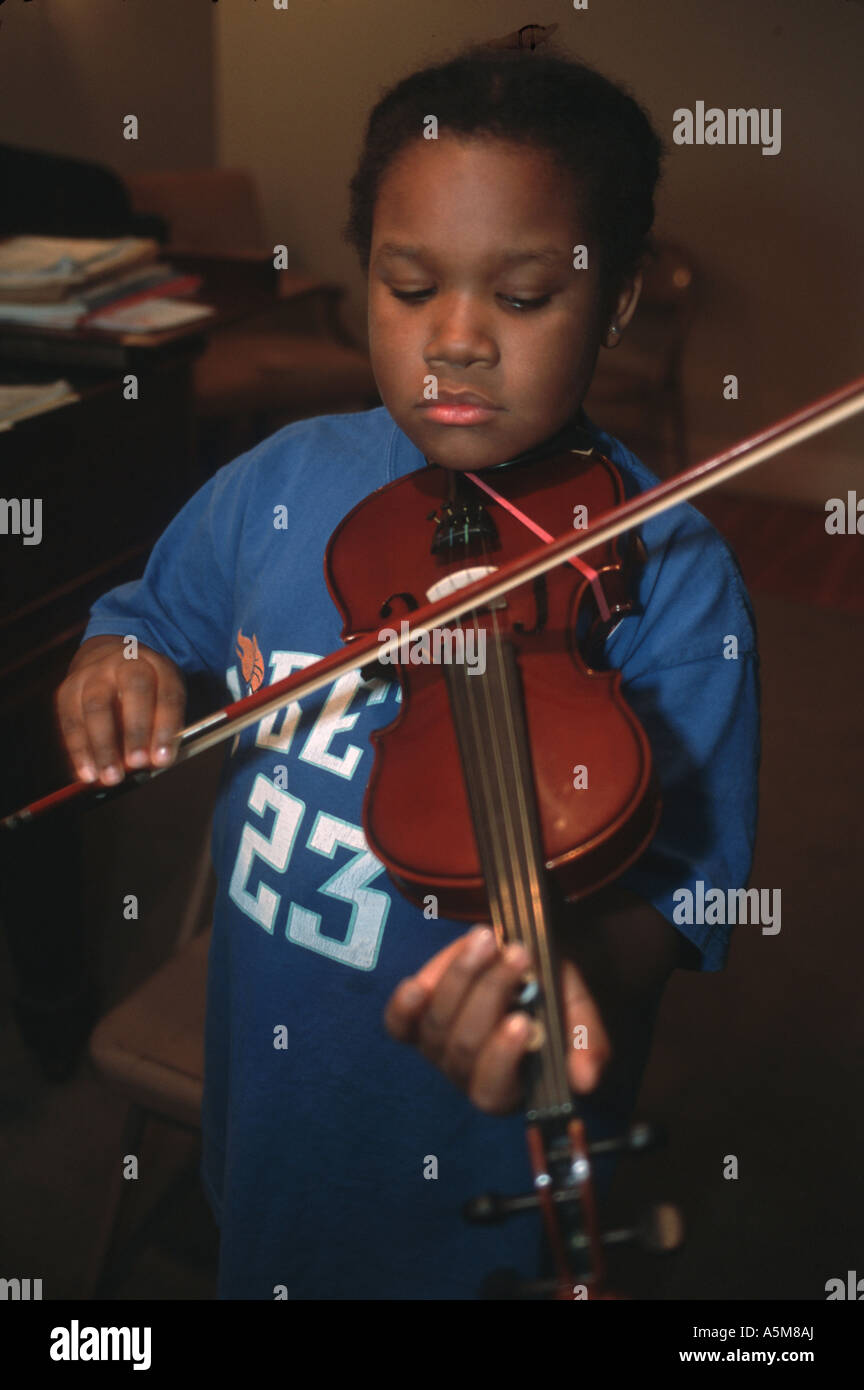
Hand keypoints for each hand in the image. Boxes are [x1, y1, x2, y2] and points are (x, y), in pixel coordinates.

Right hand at [55, 635, 185, 786]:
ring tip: (110, 777)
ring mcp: (94, 673)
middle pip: (134, 690)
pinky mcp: (68, 689)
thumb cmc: (145, 690)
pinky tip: (87, 772)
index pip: (168, 694)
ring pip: (96, 706)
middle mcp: (126, 663)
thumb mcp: (164, 698)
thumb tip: (153, 764)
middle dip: (135, 731)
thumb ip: (163, 728)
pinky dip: (79, 750)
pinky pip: (71, 720)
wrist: (108, 658)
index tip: (163, 759)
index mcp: (159, 666)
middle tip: (136, 763)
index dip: (167, 728)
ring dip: (103, 745)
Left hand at [384, 924, 610, 1114]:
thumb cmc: (552, 994)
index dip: (502, 1056)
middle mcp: (465, 1075)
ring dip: (462, 977)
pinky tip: (417, 985)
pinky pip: (398, 1023)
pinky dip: (404, 1007)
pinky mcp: (413, 1021)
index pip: (493, 1087)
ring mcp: (435, 1048)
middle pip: (464, 1046)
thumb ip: (584, 1042)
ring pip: (437, 1023)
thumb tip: (585, 1080)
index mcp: (510, 1086)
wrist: (523, 957)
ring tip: (488, 938)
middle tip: (518, 952)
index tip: (523, 1019)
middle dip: (491, 995)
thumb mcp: (576, 1012)